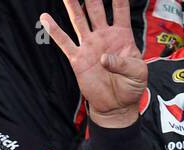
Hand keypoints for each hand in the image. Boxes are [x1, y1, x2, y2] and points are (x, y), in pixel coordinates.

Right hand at [42, 0, 146, 127]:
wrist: (117, 106)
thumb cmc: (131, 86)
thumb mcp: (138, 73)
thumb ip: (124, 63)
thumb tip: (104, 57)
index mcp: (122, 34)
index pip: (120, 8)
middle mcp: (104, 35)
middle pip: (95, 7)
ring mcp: (89, 45)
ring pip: (78, 18)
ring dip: (72, 4)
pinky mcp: (78, 58)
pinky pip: (64, 42)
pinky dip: (54, 30)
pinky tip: (45, 18)